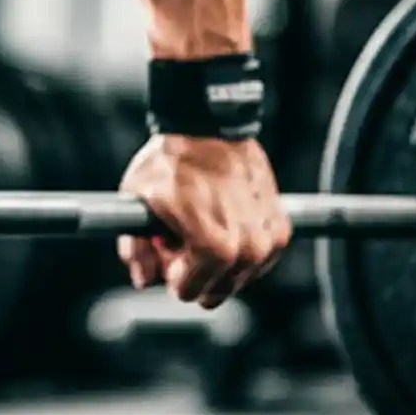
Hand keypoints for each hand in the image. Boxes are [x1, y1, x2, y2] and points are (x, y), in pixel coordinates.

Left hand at [118, 135, 291, 308]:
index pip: (189, 291)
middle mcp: (247, 245)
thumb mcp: (136, 199)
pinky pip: (263, 258)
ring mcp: (267, 235)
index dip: (173, 274)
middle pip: (218, 288)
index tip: (167, 251)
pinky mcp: (281, 224)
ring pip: (241, 276)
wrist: (208, 123)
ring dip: (222, 263)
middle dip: (198, 272)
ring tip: (204, 227)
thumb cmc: (171, 160)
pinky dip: (244, 249)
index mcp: (212, 245)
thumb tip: (143, 279)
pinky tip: (227, 227)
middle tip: (183, 240)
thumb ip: (135, 248)